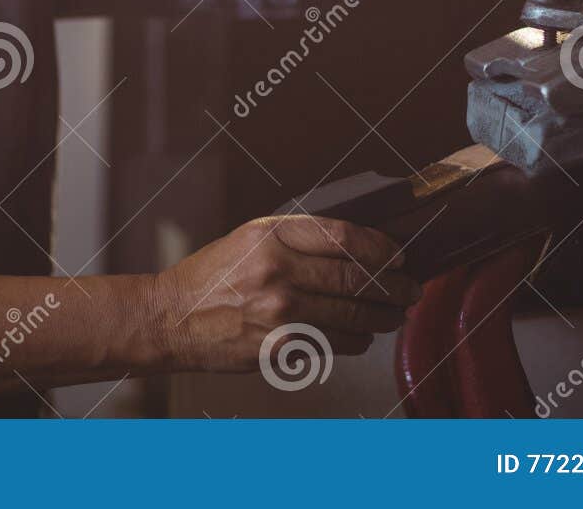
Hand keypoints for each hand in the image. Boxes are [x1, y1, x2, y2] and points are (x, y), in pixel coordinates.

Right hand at [149, 215, 421, 371]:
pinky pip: (336, 344)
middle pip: (357, 278)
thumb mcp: (249, 236)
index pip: (344, 237)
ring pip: (354, 316)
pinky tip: (362, 334)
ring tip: (395, 313)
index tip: (397, 255)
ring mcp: (281, 313)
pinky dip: (357, 340)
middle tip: (409, 288)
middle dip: (394, 286)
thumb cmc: (211, 276)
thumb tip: (355, 245)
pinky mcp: (281, 347)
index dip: (380, 248)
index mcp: (271, 235)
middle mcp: (278, 271)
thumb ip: (297, 237)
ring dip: (383, 317)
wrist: (172, 318)